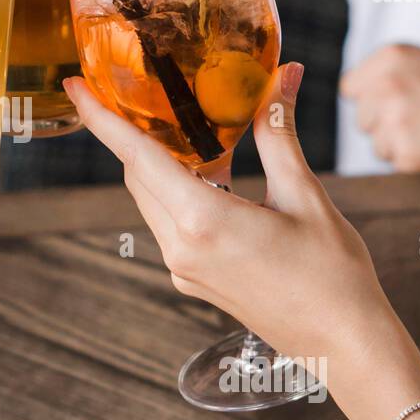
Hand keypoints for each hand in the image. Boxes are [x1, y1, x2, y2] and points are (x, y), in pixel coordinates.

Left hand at [64, 65, 396, 366]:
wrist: (344, 344)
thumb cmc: (333, 274)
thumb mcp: (305, 195)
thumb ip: (279, 132)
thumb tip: (285, 75)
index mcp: (203, 221)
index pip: (136, 156)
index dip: (101, 118)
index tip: (75, 87)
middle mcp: (180, 248)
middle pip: (138, 175)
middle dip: (137, 132)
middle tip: (146, 93)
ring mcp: (183, 269)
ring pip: (152, 199)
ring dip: (162, 162)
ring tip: (196, 130)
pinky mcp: (192, 280)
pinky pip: (170, 224)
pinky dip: (180, 191)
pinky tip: (215, 174)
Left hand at [340, 44, 419, 173]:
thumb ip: (389, 76)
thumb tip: (357, 101)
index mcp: (389, 57)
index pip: (350, 89)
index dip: (371, 100)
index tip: (394, 106)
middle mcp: (385, 86)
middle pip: (362, 119)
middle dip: (385, 124)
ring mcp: (394, 120)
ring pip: (376, 144)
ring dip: (400, 144)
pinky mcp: (407, 153)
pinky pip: (395, 163)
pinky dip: (415, 161)